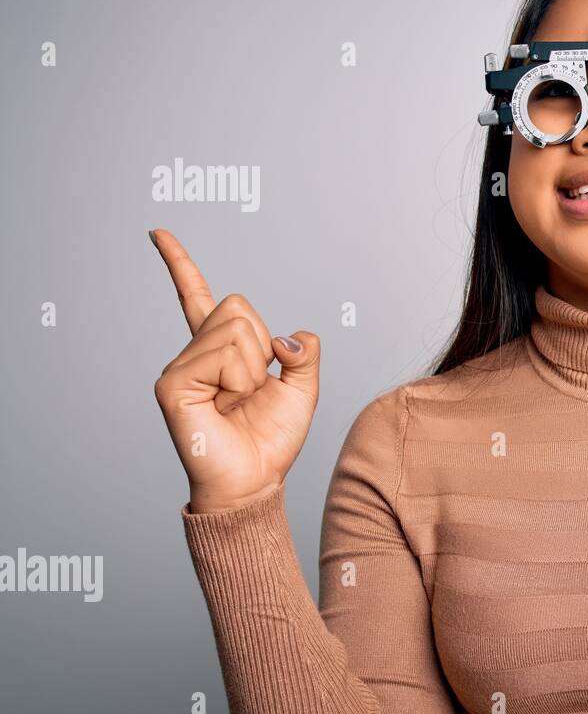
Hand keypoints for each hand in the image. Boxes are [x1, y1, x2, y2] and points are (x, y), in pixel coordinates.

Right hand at [151, 228, 319, 513]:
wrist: (256, 480)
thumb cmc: (271, 439)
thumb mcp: (303, 388)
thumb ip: (304, 353)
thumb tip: (285, 338)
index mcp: (220, 350)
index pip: (197, 297)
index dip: (179, 264)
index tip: (158, 233)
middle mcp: (195, 354)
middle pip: (237, 305)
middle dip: (261, 345)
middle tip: (251, 388)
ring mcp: (180, 368)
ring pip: (235, 329)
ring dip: (251, 368)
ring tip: (237, 401)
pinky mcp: (172, 385)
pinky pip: (220, 355)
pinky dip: (237, 379)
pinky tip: (224, 404)